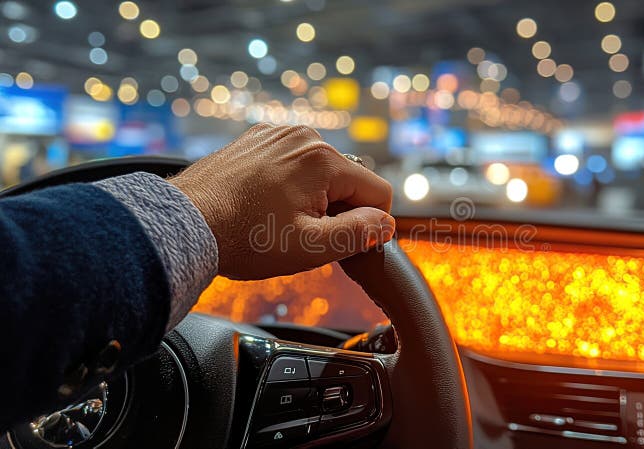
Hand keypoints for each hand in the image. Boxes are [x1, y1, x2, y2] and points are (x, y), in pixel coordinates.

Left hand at [169, 124, 393, 279]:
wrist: (184, 224)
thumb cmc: (243, 237)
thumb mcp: (310, 247)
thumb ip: (359, 233)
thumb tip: (386, 222)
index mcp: (323, 159)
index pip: (379, 193)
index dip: (368, 224)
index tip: (339, 242)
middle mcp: (304, 136)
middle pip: (349, 180)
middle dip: (337, 210)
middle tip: (301, 234)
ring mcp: (278, 134)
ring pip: (322, 172)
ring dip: (313, 198)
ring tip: (277, 221)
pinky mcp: (257, 140)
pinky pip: (293, 163)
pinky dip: (290, 185)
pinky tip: (264, 205)